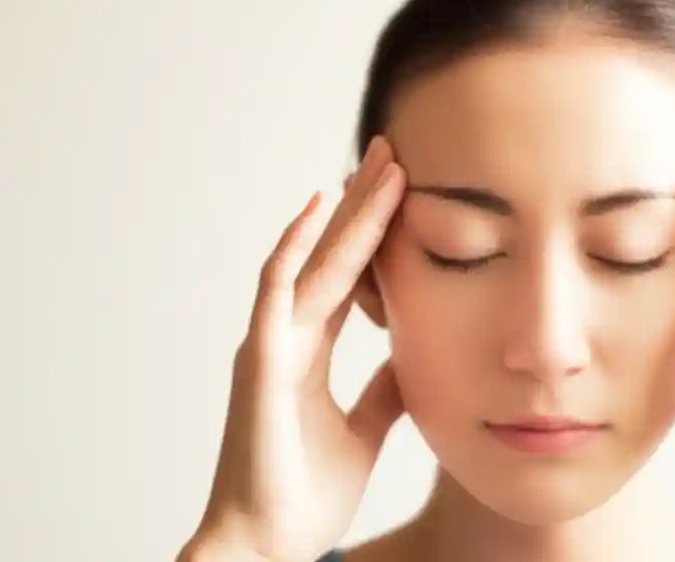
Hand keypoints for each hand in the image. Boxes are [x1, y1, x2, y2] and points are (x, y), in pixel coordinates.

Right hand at [180, 136, 407, 561]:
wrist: (268, 543)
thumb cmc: (303, 493)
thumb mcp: (364, 429)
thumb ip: (382, 389)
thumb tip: (411, 360)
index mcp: (309, 350)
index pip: (349, 275)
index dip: (374, 233)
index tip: (404, 190)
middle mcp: (287, 336)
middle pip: (332, 255)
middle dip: (363, 203)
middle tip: (393, 152)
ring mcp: (271, 343)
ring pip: (313, 259)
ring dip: (345, 211)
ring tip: (377, 164)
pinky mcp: (263, 360)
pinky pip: (278, 289)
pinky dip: (297, 246)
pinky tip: (318, 207)